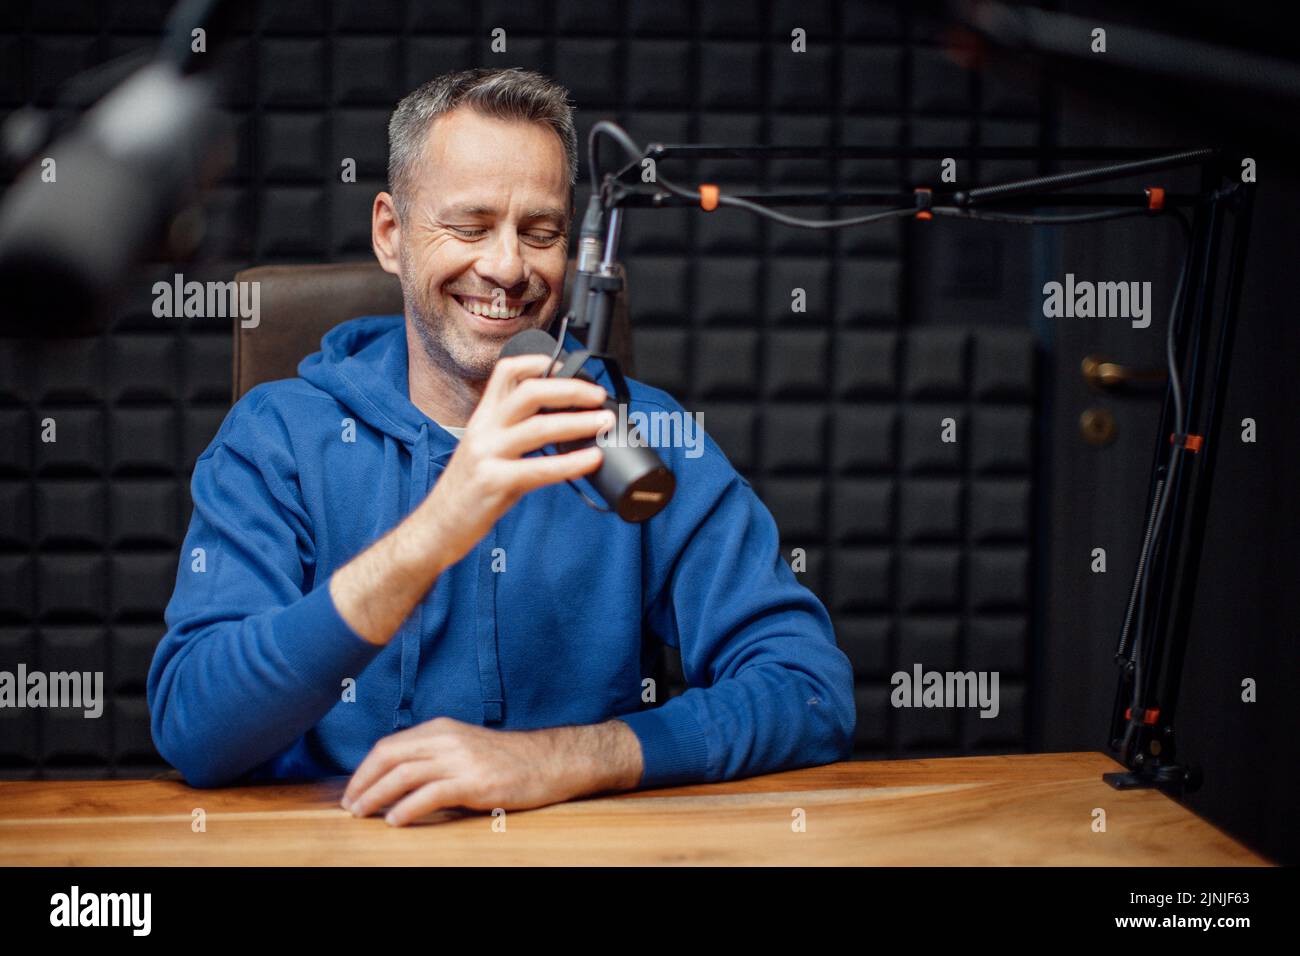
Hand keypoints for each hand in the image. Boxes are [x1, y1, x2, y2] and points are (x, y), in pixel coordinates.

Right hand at [328, 354, 612, 646]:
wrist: (435, 528)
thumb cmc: (467, 492)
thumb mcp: (485, 450)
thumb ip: (514, 433)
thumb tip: (562, 424)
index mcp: (482, 418)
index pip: (506, 372)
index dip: (540, 362)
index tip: (570, 366)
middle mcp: (483, 430)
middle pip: (529, 392)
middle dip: (570, 389)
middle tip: (598, 395)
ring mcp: (487, 455)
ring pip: (539, 427)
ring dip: (579, 422)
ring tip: (604, 423)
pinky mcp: (494, 483)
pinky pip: (540, 468)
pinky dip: (571, 463)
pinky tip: (591, 460)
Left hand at [341, 716, 643, 825]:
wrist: (552, 760)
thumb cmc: (510, 759)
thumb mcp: (466, 747)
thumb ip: (435, 755)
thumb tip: (400, 778)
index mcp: (442, 729)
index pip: (389, 745)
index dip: (365, 769)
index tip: (353, 790)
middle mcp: (447, 739)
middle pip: (389, 757)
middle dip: (362, 783)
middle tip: (350, 807)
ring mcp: (461, 759)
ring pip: (403, 775)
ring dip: (376, 796)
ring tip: (363, 815)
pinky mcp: (474, 782)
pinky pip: (429, 794)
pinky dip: (406, 808)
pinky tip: (396, 821)